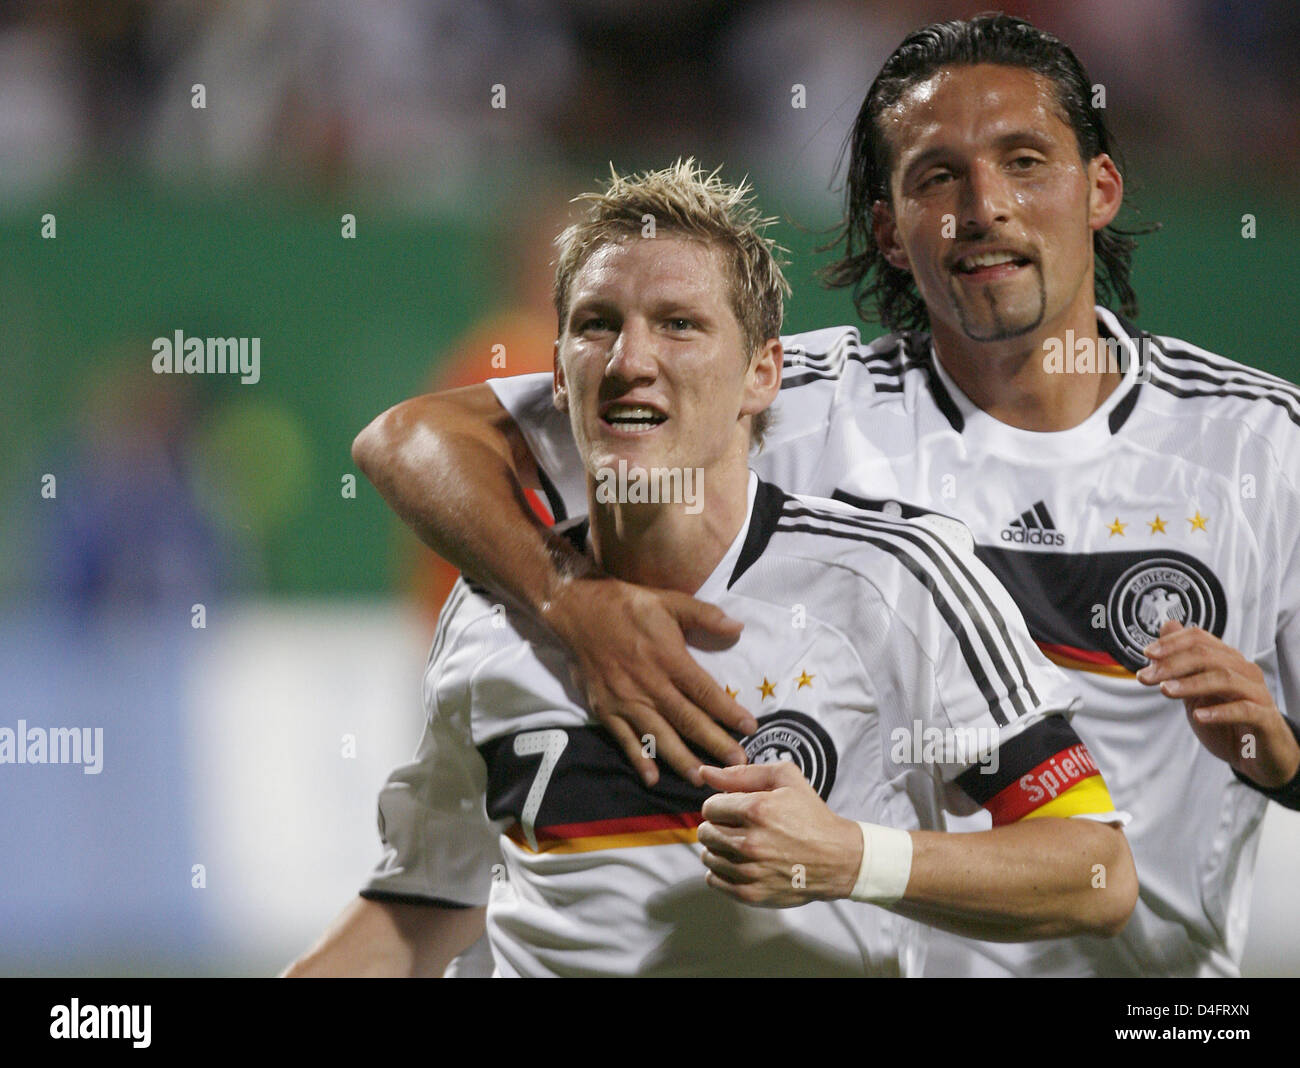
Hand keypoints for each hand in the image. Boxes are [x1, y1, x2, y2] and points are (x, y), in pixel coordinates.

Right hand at [543, 576, 754, 786]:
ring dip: (682, 760)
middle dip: (714, 744)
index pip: (705, 692)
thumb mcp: (670, 601)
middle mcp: (650, 685)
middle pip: (687, 720)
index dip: (728, 711)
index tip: (750, 728)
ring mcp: (626, 701)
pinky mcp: (605, 709)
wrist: (578, 612)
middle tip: (737, 763)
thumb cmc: (628, 605)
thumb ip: (705, 615)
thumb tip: (738, 628)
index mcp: (669, 659)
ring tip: (702, 779)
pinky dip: (639, 759)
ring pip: (659, 736)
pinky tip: (652, 778)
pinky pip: (625, 739)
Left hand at [696, 762, 861, 906]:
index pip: (709, 807)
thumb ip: (742, 773)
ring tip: (740, 845)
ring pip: (707, 856)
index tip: (734, 810)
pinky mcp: (750, 894)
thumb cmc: (812, 815)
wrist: (838, 858)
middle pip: (705, 832)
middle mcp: (749, 842)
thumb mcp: (786, 779)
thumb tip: (706, 772)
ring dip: (719, 849)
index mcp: (755, 810)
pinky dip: (721, 871)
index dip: (720, 806)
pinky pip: (714, 880)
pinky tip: (739, 863)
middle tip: (737, 827)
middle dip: (717, 826)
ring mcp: (749, 871)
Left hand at [1138, 620, 1299, 787]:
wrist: (1256, 754)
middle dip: (1172, 664)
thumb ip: (1182, 662)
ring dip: (1190, 683)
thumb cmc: (1226, 720)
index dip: (1172, 643)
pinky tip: (1199, 716)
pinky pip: (1244, 709)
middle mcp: (1244, 671)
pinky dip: (1220, 711)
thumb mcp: (1196, 690)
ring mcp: (1256, 693)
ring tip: (1166, 691)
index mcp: (1227, 660)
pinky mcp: (1265, 718)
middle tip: (1145, 677)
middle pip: (1207, 656)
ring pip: (1223, 678)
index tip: (1147, 653)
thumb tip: (1167, 624)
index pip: (1199, 638)